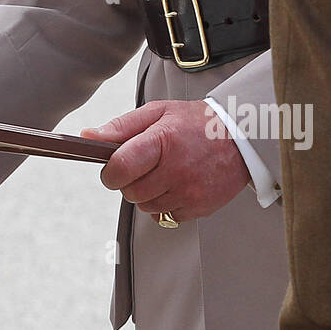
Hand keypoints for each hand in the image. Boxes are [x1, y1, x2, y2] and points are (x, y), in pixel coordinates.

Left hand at [88, 100, 250, 221]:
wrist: (242, 140)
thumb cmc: (196, 123)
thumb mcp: (157, 113)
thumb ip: (121, 126)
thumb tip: (88, 136)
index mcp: (163, 141)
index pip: (121, 167)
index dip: (110, 171)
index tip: (113, 167)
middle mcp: (176, 170)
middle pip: (130, 191)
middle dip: (129, 180)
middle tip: (145, 165)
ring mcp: (189, 192)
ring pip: (145, 206)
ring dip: (147, 193)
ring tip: (165, 172)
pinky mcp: (199, 208)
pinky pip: (165, 216)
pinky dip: (165, 204)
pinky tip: (178, 184)